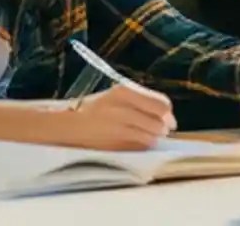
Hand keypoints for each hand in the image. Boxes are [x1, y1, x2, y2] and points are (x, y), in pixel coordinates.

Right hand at [63, 82, 177, 149]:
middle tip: (161, 130)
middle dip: (163, 127)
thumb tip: (168, 115)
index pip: (160, 103)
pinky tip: (136, 142)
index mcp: (124, 92)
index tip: (168, 118)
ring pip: (152, 136)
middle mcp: (123, 109)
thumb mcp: (118, 96)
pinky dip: (143, 146)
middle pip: (159, 121)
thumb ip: (143, 101)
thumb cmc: (99, 110)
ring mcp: (119, 128)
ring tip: (147, 136)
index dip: (167, 113)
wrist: (71, 128)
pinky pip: (141, 147)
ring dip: (154, 138)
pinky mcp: (116, 145)